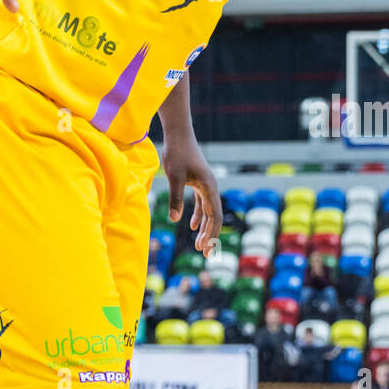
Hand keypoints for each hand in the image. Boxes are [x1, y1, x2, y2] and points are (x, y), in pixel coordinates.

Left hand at [161, 136, 221, 254]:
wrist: (178, 134)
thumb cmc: (176, 153)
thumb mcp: (174, 177)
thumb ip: (175, 198)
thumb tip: (175, 220)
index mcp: (209, 187)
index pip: (215, 215)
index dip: (211, 233)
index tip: (205, 248)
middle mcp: (211, 187)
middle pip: (215, 216)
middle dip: (210, 236)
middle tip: (206, 254)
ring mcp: (205, 185)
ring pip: (209, 211)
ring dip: (204, 228)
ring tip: (200, 245)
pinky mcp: (198, 182)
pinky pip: (202, 203)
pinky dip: (198, 215)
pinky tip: (190, 226)